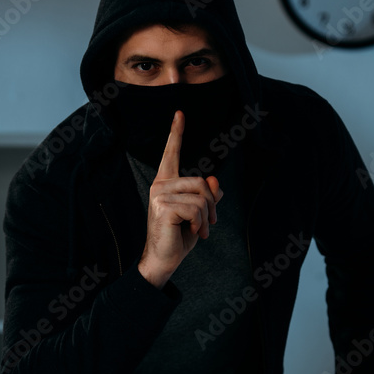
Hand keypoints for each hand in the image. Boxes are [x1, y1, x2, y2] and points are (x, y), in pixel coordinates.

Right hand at [137, 110, 223, 288]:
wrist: (163, 260)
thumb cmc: (179, 237)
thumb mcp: (199, 214)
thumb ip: (207, 196)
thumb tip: (214, 181)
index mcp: (166, 183)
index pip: (171, 154)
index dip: (176, 134)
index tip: (180, 114)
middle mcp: (160, 185)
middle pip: (200, 182)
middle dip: (211, 204)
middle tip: (210, 223)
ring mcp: (159, 195)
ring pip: (200, 196)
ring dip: (207, 217)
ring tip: (200, 230)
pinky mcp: (162, 207)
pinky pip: (196, 208)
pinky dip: (201, 223)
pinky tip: (193, 232)